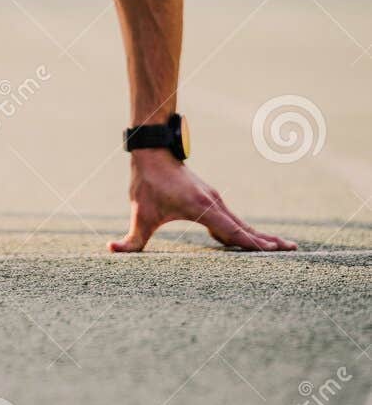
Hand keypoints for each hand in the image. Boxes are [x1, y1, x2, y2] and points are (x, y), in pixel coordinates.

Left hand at [110, 152, 295, 252]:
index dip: (252, 244)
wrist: (153, 152)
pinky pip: (232, 218)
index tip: (273, 252)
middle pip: (245, 228)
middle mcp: (215, 203)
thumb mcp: (139, 213)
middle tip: (293, 250)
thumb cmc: (147, 183)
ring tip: (283, 246)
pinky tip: (251, 240)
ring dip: (261, 235)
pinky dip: (245, 230)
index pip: (232, 232)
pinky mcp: (210, 199)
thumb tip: (111, 249)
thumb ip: (130, 238)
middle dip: (268, 241)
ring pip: (241, 222)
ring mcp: (215, 201)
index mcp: (203, 209)